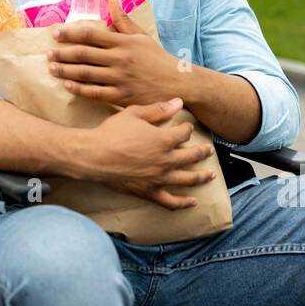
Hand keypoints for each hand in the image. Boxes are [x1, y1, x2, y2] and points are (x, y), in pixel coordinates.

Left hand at [47, 0, 181, 105]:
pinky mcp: (122, 96)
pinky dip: (79, 89)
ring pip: (86, 73)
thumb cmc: (157, 59)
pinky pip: (95, 93)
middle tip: (47, 53)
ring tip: (51, 68)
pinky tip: (67, 85)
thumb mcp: (141, 36)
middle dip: (62, 53)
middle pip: (84, 54)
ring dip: (65, 70)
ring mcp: (120, 79)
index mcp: (123, 42)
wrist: (178, 83)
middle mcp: (120, 59)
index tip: (55, 33)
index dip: (70, 33)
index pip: (91, 34)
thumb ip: (123, 19)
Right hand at [81, 98, 215, 210]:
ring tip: (210, 175)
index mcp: (163, 140)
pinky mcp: (149, 192)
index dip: (187, 128)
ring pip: (187, 179)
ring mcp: (159, 178)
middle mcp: (166, 160)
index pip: (184, 133)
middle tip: (209, 150)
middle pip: (192, 156)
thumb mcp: (134, 114)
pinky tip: (193, 202)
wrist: (94, 155)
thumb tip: (178, 102)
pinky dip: (184, 203)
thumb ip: (158, 109)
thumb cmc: (111, 132)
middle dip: (202, 152)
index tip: (186, 127)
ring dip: (201, 177)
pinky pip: (171, 202)